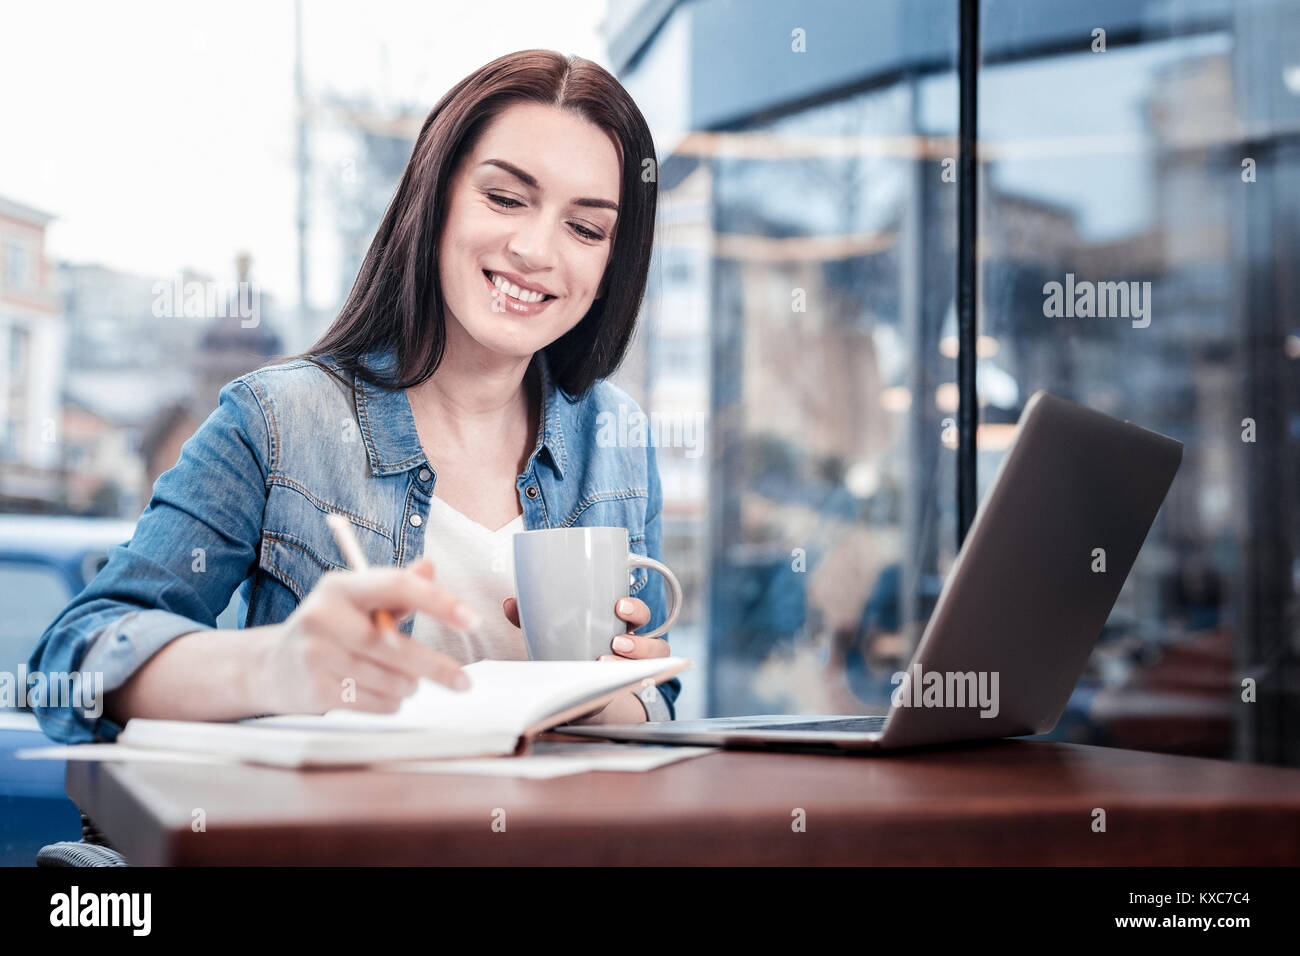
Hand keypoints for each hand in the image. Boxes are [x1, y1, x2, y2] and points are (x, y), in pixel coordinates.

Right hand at [257, 559, 472, 714]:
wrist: (270, 667)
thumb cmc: (330, 630)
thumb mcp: (359, 602)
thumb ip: (397, 589)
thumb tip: (430, 567)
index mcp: (339, 587)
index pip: (397, 586)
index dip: (438, 601)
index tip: (472, 619)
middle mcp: (323, 616)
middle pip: (394, 644)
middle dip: (435, 667)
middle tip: (463, 682)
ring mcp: (315, 654)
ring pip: (388, 679)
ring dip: (408, 687)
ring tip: (406, 683)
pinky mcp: (313, 690)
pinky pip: (374, 702)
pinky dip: (390, 703)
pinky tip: (385, 695)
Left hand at [502, 595, 669, 722]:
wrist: (573, 693)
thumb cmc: (567, 654)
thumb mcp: (550, 636)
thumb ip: (533, 619)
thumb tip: (511, 603)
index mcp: (616, 626)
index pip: (636, 613)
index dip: (634, 608)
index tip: (618, 606)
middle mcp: (633, 645)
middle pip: (652, 632)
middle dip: (640, 636)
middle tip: (618, 639)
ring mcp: (635, 667)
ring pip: (656, 657)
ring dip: (637, 656)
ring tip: (608, 659)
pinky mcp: (629, 687)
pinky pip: (644, 682)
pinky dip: (632, 679)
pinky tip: (609, 678)